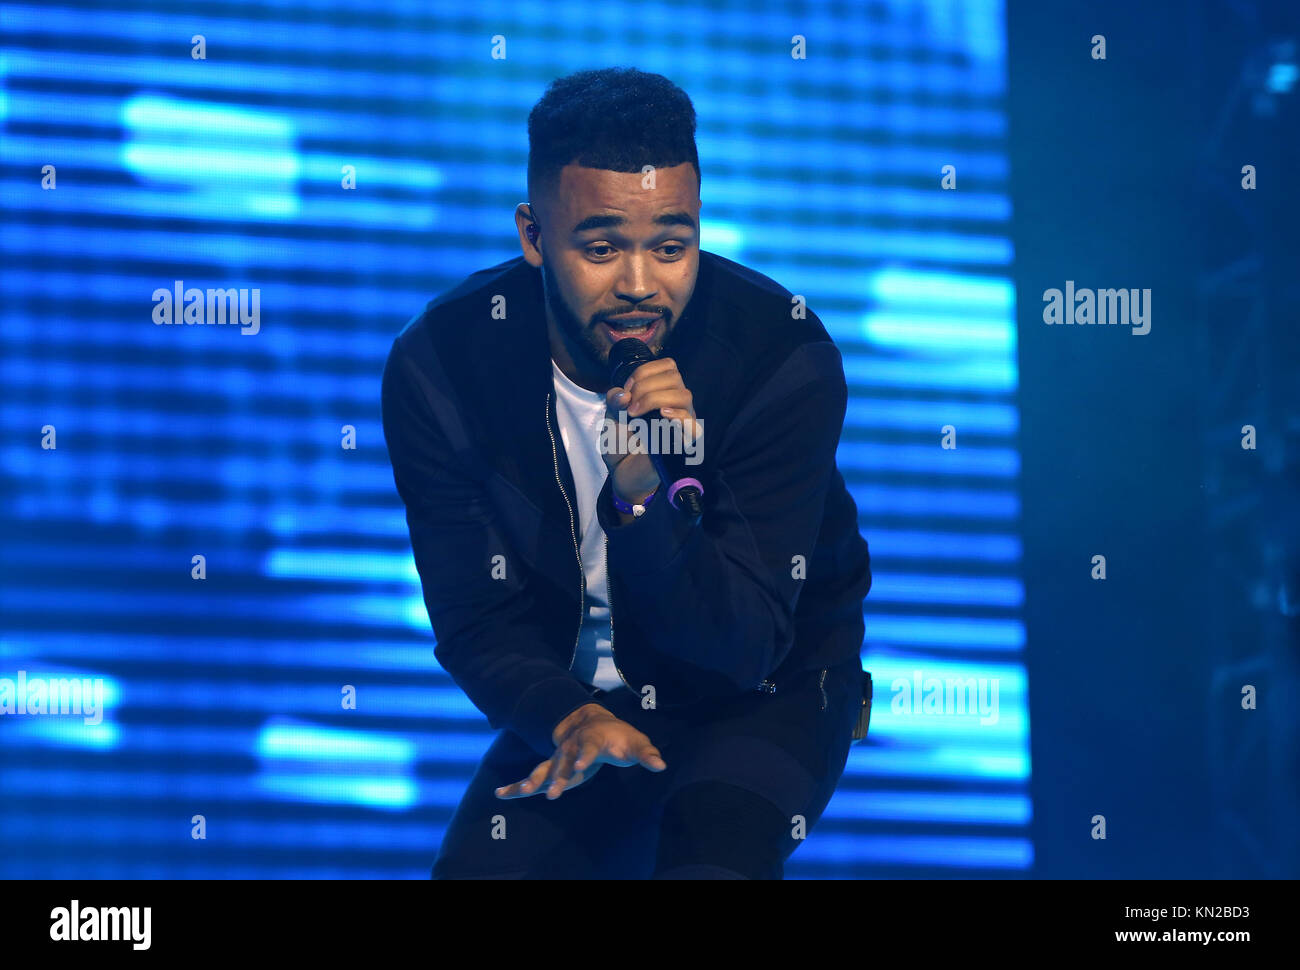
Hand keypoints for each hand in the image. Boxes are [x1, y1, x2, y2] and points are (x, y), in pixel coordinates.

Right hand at [494, 704, 666, 799]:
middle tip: (552, 794)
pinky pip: (534, 778)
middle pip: (562, 762)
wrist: (593, 724)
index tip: (580, 767)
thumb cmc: (619, 736)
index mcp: (590, 739)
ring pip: (544, 770)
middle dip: (557, 777)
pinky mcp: (552, 768)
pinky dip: (516, 786)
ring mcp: (559, 758)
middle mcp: (571, 748)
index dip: (583, 757)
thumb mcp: (635, 743)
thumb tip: (661, 765)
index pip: (587, 748)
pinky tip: (500, 794)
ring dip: (533, 781)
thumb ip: (646, 754)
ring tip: (522, 793)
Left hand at [602, 357, 701, 505]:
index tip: (626, 390)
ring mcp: (681, 423)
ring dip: (656, 399)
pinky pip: (693, 425)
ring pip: (684, 396)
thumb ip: (614, 401)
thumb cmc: (620, 443)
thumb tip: (624, 394)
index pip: (668, 366)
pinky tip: (662, 416)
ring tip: (635, 414)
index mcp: (661, 393)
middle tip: (628, 406)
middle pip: (675, 378)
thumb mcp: (611, 416)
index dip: (645, 372)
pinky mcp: (684, 443)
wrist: (622, 472)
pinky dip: (678, 416)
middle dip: (646, 385)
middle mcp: (675, 404)